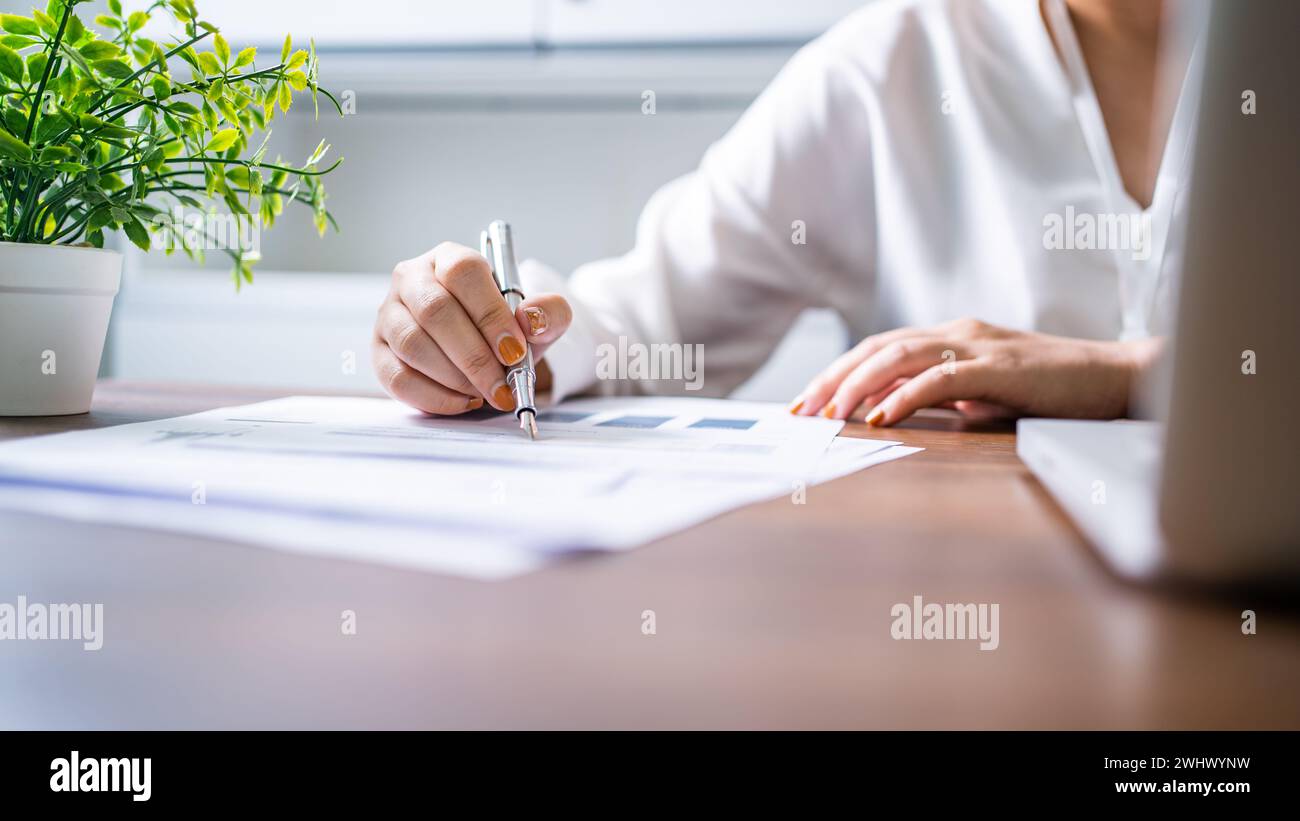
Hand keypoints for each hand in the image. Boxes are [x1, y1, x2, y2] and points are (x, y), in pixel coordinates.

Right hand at [373, 242, 571, 413]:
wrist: (482, 349)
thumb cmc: (504, 328)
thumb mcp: (535, 318)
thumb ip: (549, 313)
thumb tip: (533, 319)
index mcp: (449, 258)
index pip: (464, 272)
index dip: (490, 313)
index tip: (515, 351)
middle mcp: (411, 279)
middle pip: (435, 311)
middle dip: (474, 357)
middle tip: (502, 387)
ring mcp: (389, 314)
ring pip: (412, 344)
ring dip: (454, 378)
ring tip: (485, 393)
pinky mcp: (379, 351)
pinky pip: (397, 377)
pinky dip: (434, 397)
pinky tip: (463, 402)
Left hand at [790, 318, 1160, 425]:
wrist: (1117, 378)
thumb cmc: (1052, 390)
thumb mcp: (983, 394)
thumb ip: (940, 397)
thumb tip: (888, 412)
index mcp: (951, 336)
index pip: (879, 348)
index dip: (837, 372)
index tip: (804, 402)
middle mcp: (958, 332)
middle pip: (877, 347)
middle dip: (832, 378)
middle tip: (799, 411)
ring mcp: (979, 346)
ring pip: (900, 356)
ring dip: (858, 386)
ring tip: (830, 414)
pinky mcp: (1001, 368)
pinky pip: (941, 377)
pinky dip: (905, 396)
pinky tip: (880, 417)